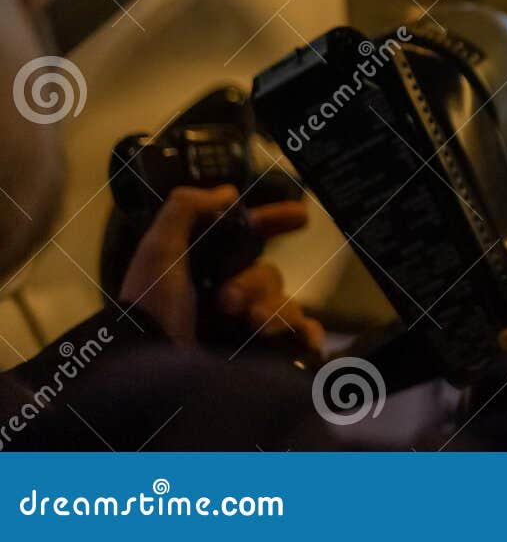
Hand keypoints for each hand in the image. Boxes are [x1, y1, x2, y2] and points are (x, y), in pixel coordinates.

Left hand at [118, 185, 322, 352]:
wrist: (149, 365)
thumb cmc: (152, 304)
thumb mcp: (159, 250)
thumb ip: (184, 209)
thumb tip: (228, 191)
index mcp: (211, 268)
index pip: (251, 238)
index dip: (275, 221)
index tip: (300, 215)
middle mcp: (232, 295)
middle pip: (269, 276)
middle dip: (254, 284)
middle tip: (227, 301)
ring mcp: (247, 327)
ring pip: (286, 304)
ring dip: (273, 310)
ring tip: (251, 324)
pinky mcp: (261, 354)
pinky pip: (301, 337)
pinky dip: (307, 334)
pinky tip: (303, 337)